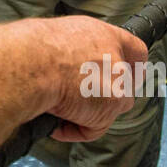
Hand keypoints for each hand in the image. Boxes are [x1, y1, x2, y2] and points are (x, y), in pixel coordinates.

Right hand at [24, 15, 147, 142]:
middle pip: (125, 84)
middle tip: (80, 96)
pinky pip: (92, 129)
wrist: (32, 64)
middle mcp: (115, 61)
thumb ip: (74, 49)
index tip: (130, 71)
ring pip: (110, 108)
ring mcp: (115, 88)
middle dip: (105, 93)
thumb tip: (66, 63)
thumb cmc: (33, 47)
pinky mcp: (105, 113)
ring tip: (59, 107)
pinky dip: (72, 129)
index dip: (133, 63)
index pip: (135, 50)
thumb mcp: (56, 36)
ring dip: (87, 111)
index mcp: (103, 36)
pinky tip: (55, 123)